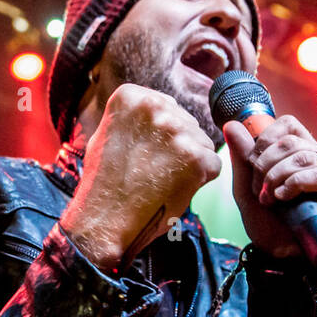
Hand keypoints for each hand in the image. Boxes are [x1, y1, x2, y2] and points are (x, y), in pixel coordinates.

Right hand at [61, 83, 221, 271]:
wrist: (103, 219)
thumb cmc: (105, 183)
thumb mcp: (108, 133)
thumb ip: (137, 118)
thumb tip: (163, 109)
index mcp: (132, 96)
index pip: (168, 108)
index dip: (161, 136)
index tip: (143, 153)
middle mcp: (155, 107)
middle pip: (188, 124)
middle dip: (178, 148)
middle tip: (152, 172)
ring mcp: (177, 131)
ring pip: (202, 144)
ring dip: (190, 164)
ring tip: (161, 181)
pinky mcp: (195, 157)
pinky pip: (213, 164)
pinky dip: (201, 180)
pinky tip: (175, 189)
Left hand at [222, 116, 316, 258]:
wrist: (281, 259)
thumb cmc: (270, 226)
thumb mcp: (248, 189)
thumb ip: (242, 157)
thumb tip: (231, 124)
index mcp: (306, 152)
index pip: (288, 125)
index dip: (265, 141)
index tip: (253, 167)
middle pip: (292, 141)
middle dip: (266, 165)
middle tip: (260, 191)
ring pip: (304, 156)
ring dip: (278, 176)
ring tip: (270, 199)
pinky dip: (296, 184)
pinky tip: (283, 198)